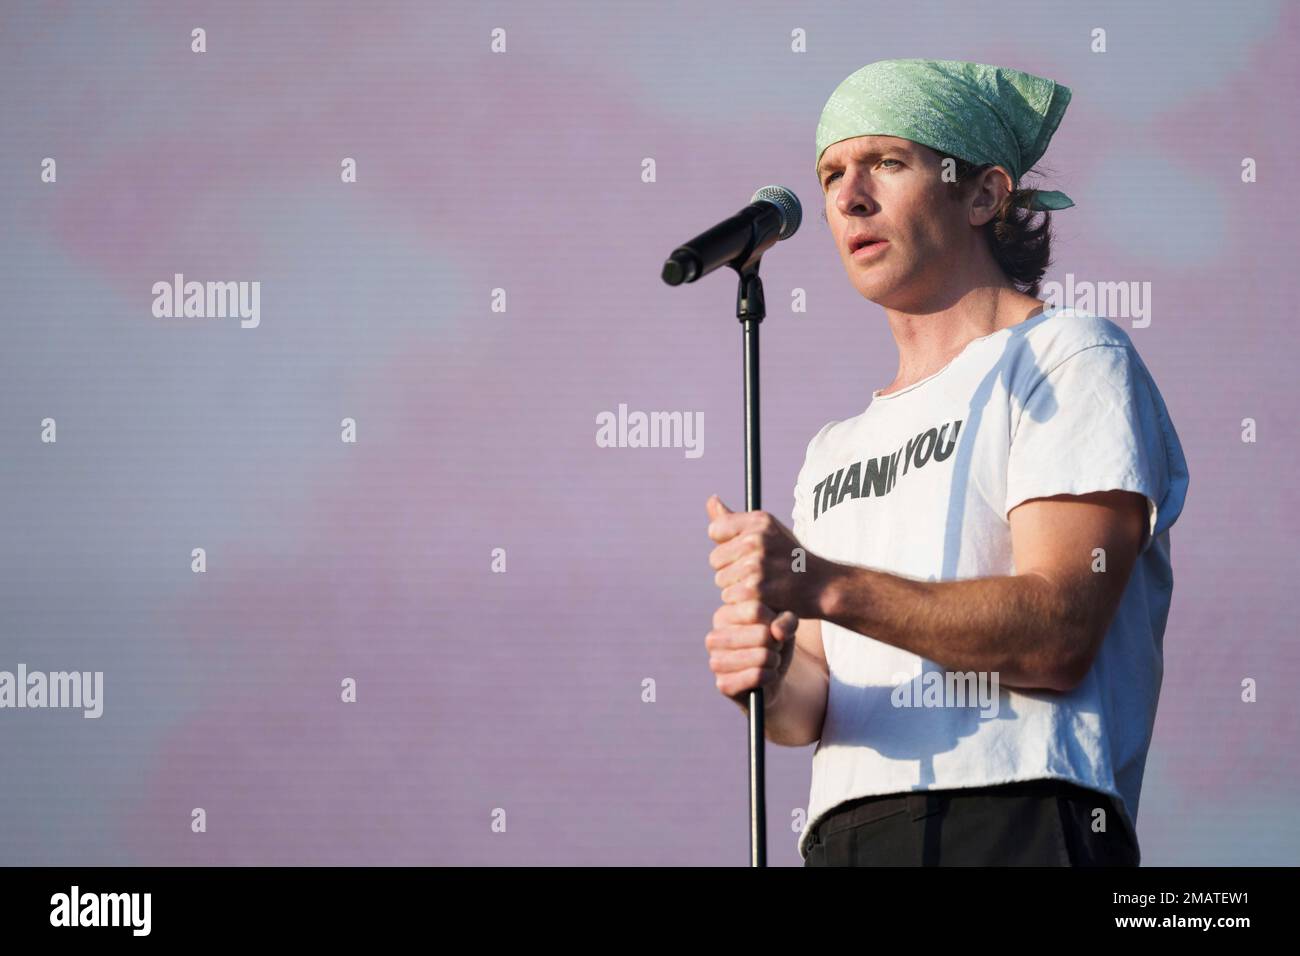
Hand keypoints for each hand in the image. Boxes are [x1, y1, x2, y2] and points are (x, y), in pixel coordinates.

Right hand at [705, 599, 799, 705]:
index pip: (756, 609)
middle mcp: (714, 637)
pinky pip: (757, 676)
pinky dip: (770, 676)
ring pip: (761, 656)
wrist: (770, 677)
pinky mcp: (723, 685)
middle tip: (774, 648)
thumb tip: (777, 632)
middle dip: (776, 643)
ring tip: (771, 661)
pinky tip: (769, 675)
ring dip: (774, 660)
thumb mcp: (784, 625)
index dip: (775, 620)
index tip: (775, 628)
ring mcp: (716, 662)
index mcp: (723, 615)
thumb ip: (786, 620)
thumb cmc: (773, 643)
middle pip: (762, 634)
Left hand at [706, 494, 821, 618]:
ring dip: (736, 586)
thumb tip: (711, 500)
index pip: (716, 530)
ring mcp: (756, 565)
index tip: (744, 551)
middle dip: (731, 568)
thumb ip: (734, 520)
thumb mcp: (768, 531)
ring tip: (762, 584)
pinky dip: (742, 602)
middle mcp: (756, 539)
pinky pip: (729, 597)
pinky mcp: (756, 590)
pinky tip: (762, 598)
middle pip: (715, 559)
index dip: (727, 544)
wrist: (822, 586)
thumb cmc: (790, 558)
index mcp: (758, 521)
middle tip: (757, 571)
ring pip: (721, 580)